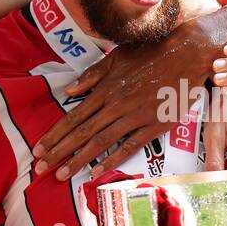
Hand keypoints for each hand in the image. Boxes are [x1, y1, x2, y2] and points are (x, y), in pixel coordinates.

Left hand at [32, 20, 218, 179]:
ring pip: (101, 142)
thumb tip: (69, 91)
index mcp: (106, 88)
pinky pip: (129, 146)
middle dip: (59, 152)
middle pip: (81, 133)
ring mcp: (135, 116)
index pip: (73, 116)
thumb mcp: (117, 56)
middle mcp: (116, 105)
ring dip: (79, 160)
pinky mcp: (154, 125)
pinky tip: (96, 172)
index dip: (54, 134)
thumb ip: (92, 75)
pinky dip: (112, 160)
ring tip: (62, 175)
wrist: (187, 52)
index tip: (39, 148)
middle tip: (41, 167)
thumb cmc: (152, 50)